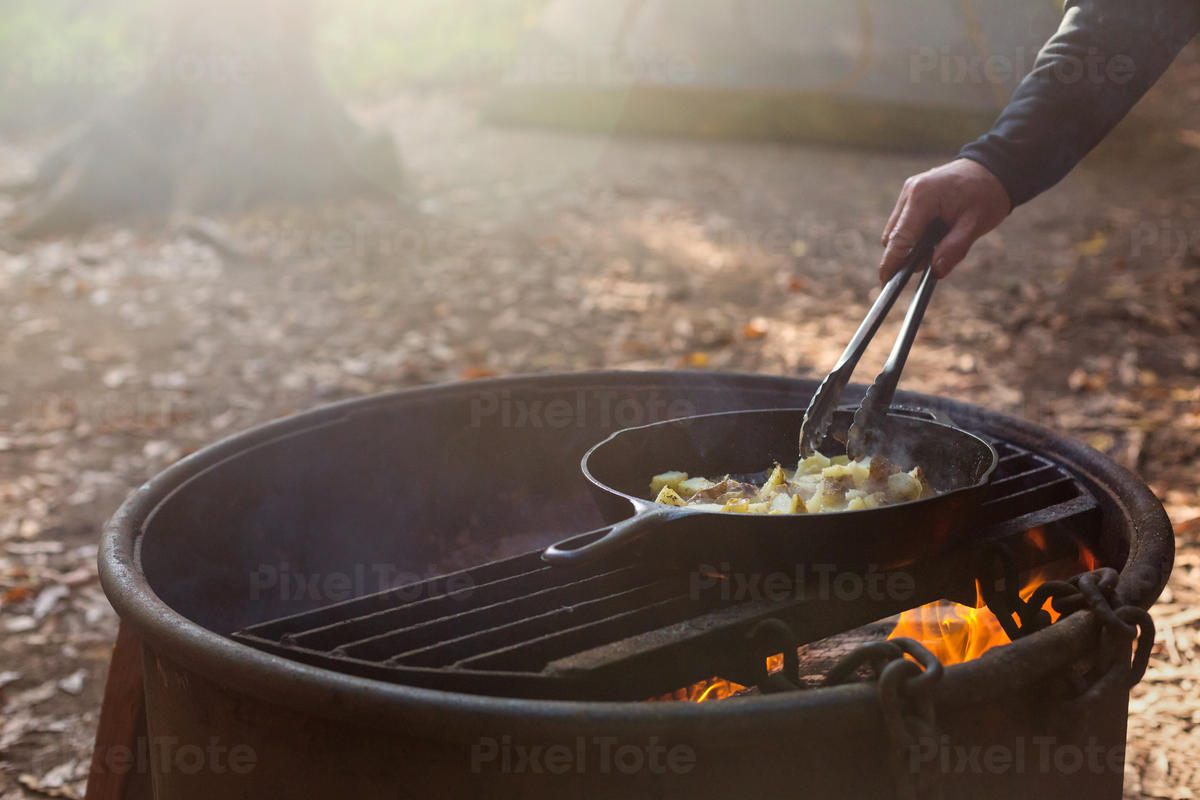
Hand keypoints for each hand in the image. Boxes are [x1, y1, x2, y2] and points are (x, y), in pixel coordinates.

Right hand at [879, 158, 1010, 282]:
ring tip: (937, 245)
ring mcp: (908, 191)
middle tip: (929, 263)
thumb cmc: (987, 193)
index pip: (900, 238)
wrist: (993, 167)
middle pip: (893, 236)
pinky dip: (914, 234)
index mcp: (923, 197)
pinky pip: (904, 221)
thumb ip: (954, 249)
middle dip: (904, 255)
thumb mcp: (976, 224)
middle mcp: (910, 192)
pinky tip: (934, 235)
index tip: (885, 283)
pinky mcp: (912, 193)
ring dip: (910, 244)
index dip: (891, 263)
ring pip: (896, 229)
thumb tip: (935, 272)